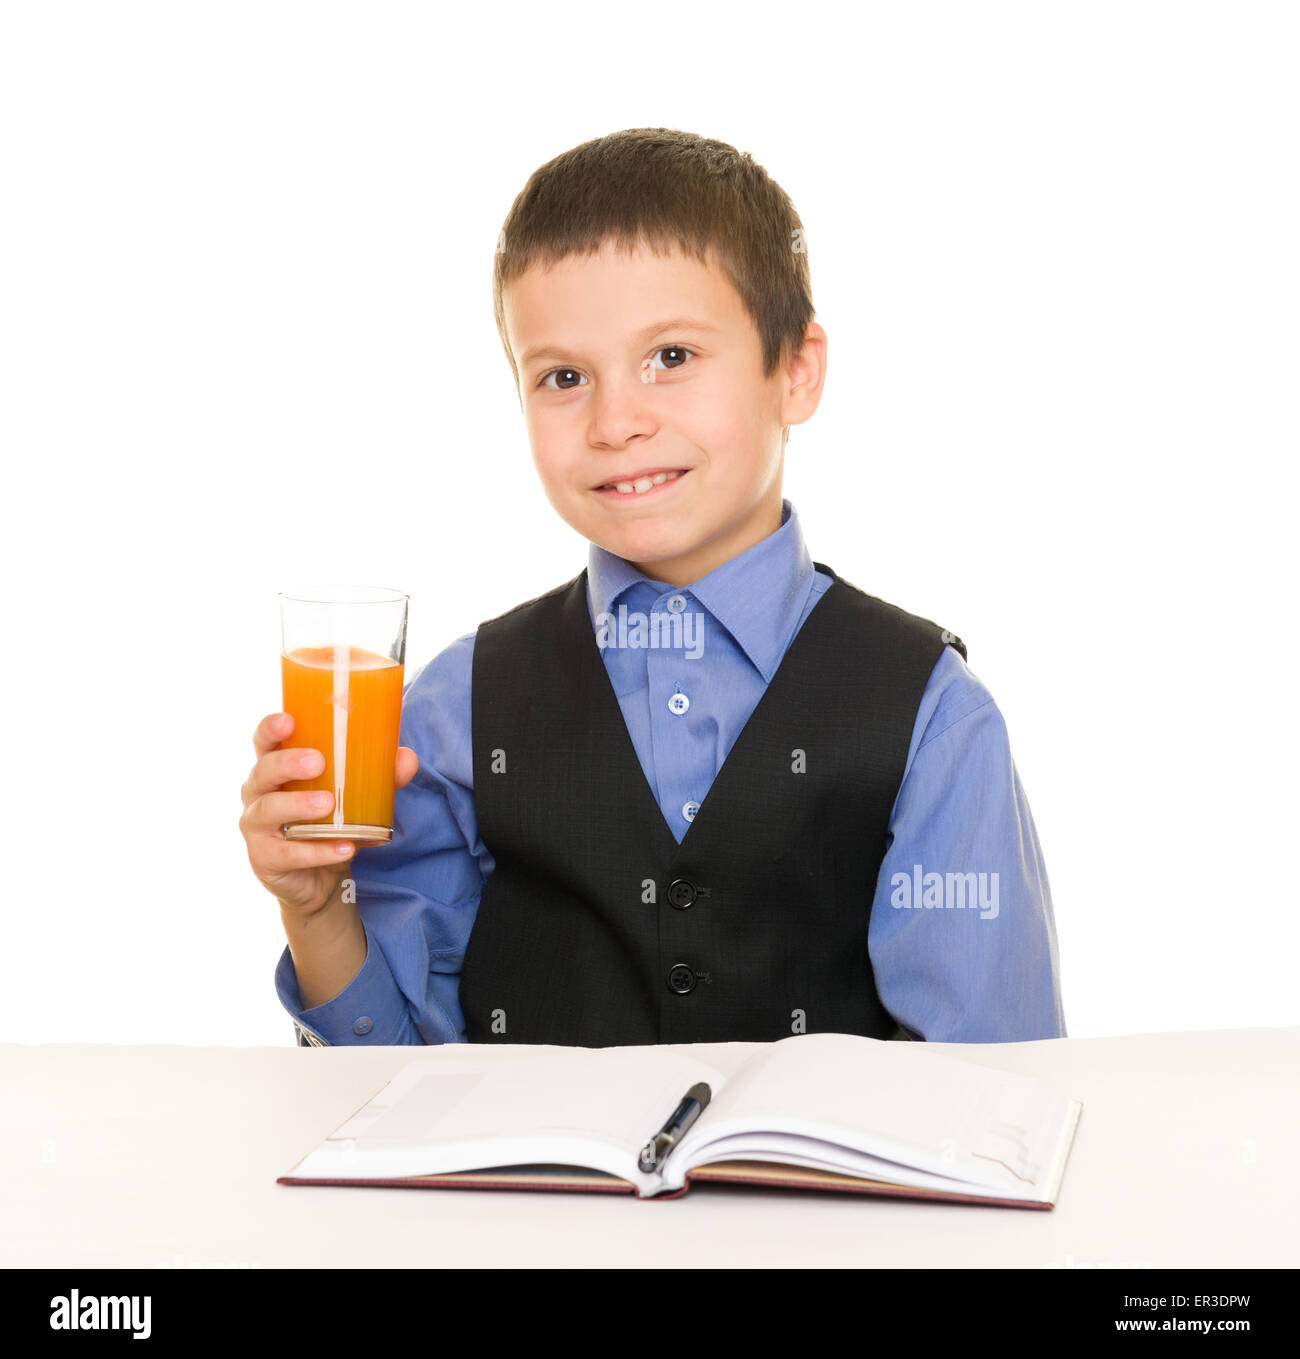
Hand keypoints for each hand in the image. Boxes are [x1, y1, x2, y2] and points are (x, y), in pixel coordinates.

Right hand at [239, 712, 418, 916]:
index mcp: (277, 769)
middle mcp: (259, 794)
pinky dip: (317, 851)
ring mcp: (257, 827)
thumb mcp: (355, 795)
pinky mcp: (265, 859)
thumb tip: (406, 757)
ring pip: (269, 810)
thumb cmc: (329, 821)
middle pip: (263, 772)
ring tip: (327, 804)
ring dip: (298, 805)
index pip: (264, 742)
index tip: (288, 721)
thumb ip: (380, 775)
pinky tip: (344, 847)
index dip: (270, 729)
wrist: (320, 878)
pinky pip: (288, 854)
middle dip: (287, 763)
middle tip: (318, 762)